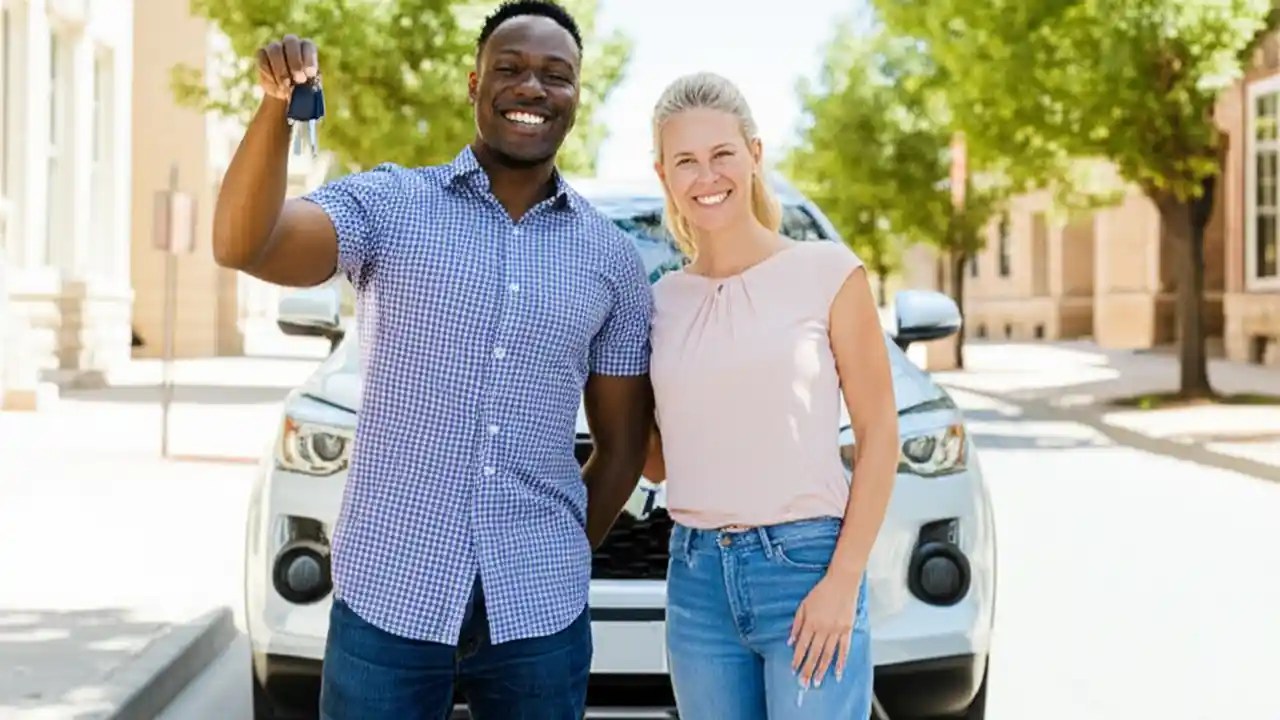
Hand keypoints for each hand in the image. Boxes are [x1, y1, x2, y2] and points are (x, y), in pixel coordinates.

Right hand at [256, 35, 318, 100]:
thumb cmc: (303, 89)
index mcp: (307, 47)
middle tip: (298, 80)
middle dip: (295, 62)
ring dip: (280, 69)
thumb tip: (300, 86)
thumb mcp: (310, 88)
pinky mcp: (262, 54)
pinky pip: (263, 59)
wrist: (287, 94)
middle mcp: (291, 43)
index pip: (308, 45)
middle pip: (290, 41)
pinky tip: (276, 87)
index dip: (309, 59)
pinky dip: (269, 74)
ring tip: (286, 87)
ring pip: (275, 49)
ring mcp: (275, 46)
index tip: (310, 75)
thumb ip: (307, 84)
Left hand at [788, 572, 859, 687]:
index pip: (802, 646)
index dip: (797, 659)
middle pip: (814, 654)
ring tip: (818, 682)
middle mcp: (823, 629)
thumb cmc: (821, 592)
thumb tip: (790, 641)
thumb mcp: (803, 604)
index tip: (794, 670)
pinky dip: (841, 662)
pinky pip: (844, 650)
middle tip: (804, 683)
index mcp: (811, 622)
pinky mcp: (847, 630)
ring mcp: (836, 631)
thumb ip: (797, 624)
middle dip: (808, 670)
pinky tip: (838, 673)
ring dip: (822, 670)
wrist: (842, 582)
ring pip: (828, 655)